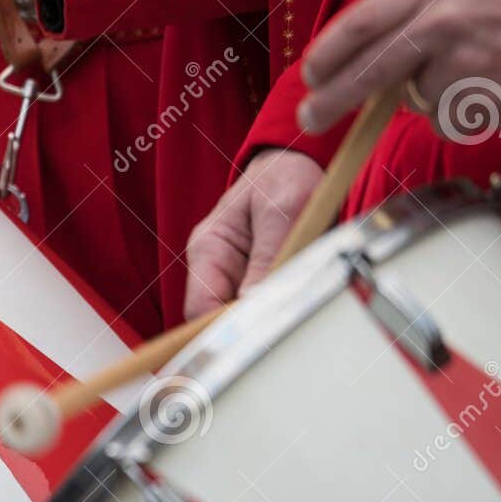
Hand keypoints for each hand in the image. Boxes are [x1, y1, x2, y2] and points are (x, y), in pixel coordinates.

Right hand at [183, 149, 324, 319]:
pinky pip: (267, 306)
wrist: (296, 165)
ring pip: (246, 316)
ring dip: (271, 316)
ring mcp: (238, 277)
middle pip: (220, 317)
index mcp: (208, 249)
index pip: (199, 306)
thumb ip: (269, 258)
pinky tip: (301, 300)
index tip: (251, 337)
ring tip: (299, 307)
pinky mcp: (260, 281)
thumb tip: (255, 305)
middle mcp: (216, 268)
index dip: (220, 328)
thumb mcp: (282, 212)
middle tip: (284, 327)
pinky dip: (283, 308)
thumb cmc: (284, 178)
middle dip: (250, 325)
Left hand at [300, 0, 500, 141]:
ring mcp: (466, 63)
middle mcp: (447, 22)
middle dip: (332, 100)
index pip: (362, 21)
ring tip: (469, 74)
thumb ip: (413, 1)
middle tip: (311, 119)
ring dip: (428, 97)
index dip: (328, 52)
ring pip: (412, 99)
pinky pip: (445, 120)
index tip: (310, 74)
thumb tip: (357, 34)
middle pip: (369, 70)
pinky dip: (455, 115)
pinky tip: (484, 91)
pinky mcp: (483, 99)